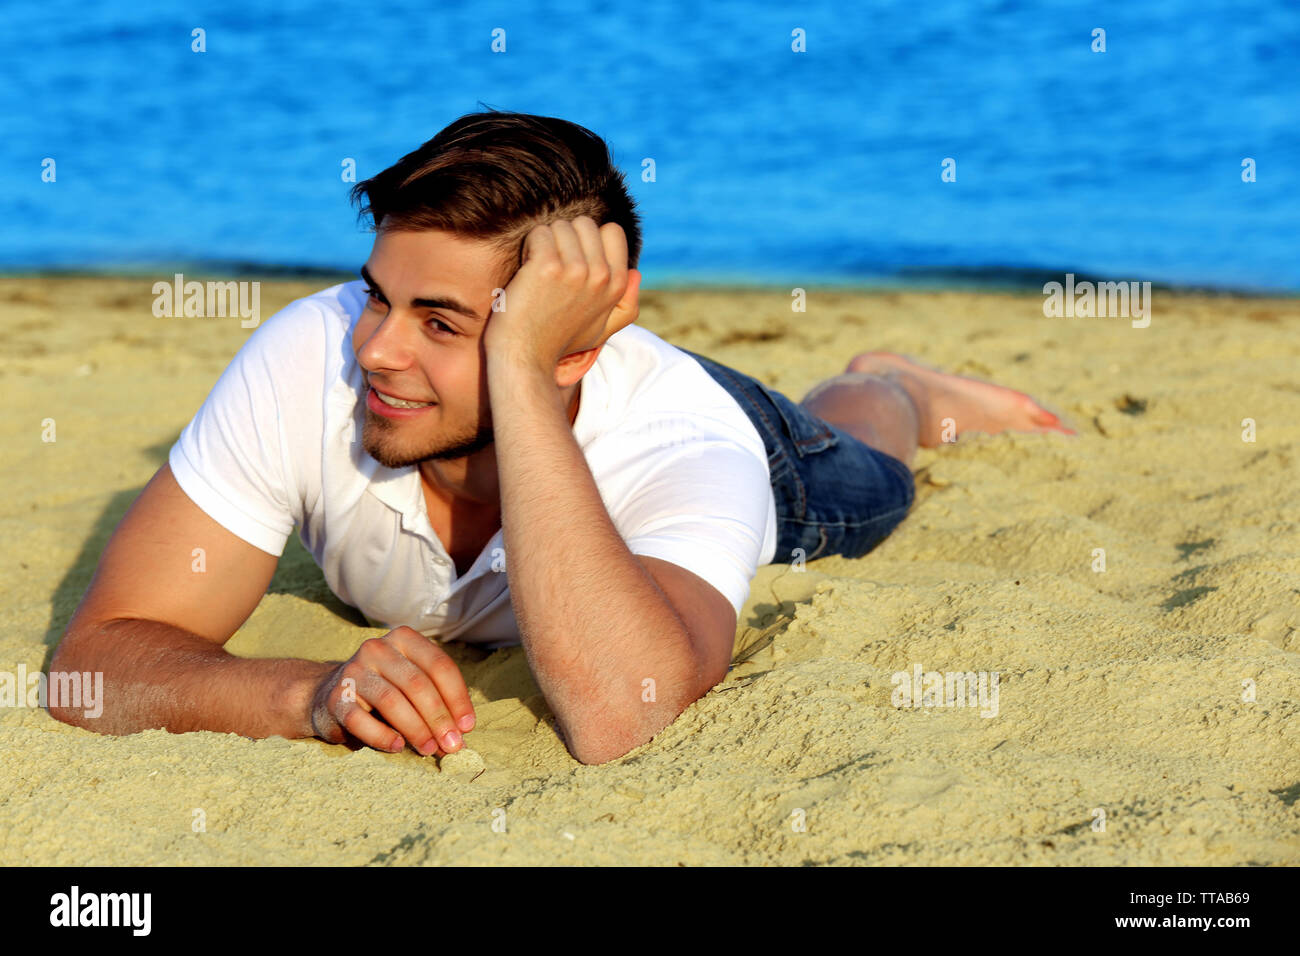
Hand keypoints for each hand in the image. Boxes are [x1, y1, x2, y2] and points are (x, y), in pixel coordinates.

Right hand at [308, 626, 475, 755]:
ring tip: (429, 749)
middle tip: (452, 745)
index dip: (457, 698)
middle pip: (417, 684)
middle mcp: (377, 649)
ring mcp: (353, 671)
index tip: (467, 726)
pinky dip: (382, 736)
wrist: (328, 694)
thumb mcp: (411, 683)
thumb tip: (462, 730)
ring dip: (416, 729)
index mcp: (403, 639)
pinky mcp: (335, 698)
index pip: (439, 665)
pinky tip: (397, 747)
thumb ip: (436, 698)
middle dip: (439, 718)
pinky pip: (361, 720)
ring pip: (392, 701)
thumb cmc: (384, 691)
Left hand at [484, 216, 640, 371]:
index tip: (572, 263)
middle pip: (584, 224)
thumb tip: (636, 274)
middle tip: (552, 269)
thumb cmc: (559, 343)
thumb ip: (625, 305)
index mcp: (617, 285)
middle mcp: (601, 275)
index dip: (588, 242)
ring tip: (538, 273)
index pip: (612, 231)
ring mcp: (575, 270)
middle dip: (565, 239)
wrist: (525, 357)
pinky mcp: (547, 267)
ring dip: (545, 243)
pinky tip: (527, 271)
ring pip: (560, 226)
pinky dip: (529, 247)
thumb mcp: (601, 330)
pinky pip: (539, 233)